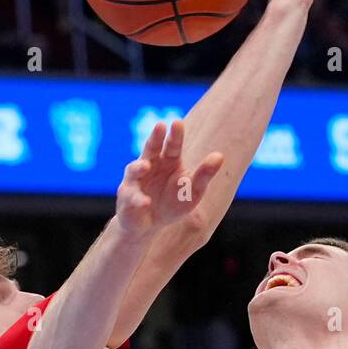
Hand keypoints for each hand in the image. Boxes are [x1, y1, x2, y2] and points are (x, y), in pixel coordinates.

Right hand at [115, 120, 222, 238]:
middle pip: (151, 149)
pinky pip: (132, 199)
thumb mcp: (193, 190)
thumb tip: (220, 156)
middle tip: (160, 126)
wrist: (150, 225)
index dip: (175, 135)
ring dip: (138, 168)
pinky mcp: (127, 199)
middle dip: (155, 138)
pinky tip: (146, 203)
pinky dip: (139, 201)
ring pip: (134, 170)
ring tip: (145, 166)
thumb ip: (204, 174)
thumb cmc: (173, 203)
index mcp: (167, 160)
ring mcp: (135, 181)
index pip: (172, 145)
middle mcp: (149, 165)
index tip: (178, 123)